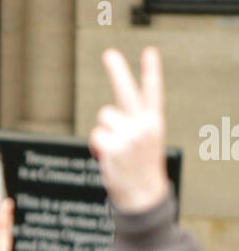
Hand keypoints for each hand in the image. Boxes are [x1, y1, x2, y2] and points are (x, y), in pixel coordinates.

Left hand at [90, 46, 169, 212]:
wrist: (144, 198)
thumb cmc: (140, 171)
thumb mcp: (145, 146)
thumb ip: (132, 127)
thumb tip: (105, 119)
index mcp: (153, 124)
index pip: (153, 93)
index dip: (151, 72)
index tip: (149, 52)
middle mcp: (144, 126)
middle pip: (126, 92)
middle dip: (117, 70)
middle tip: (109, 53)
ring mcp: (130, 135)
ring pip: (104, 119)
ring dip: (104, 134)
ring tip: (115, 152)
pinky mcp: (115, 146)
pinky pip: (96, 136)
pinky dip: (97, 148)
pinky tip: (109, 159)